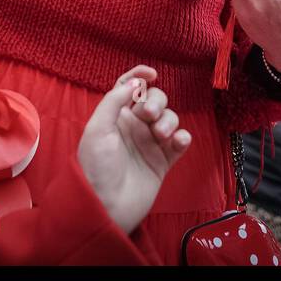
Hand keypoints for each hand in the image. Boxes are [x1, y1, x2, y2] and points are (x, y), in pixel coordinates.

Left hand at [77, 66, 192, 234]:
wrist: (106, 205)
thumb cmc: (97, 167)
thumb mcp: (97, 129)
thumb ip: (114, 101)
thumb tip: (135, 83)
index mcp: (116, 116)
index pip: (129, 88)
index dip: (141, 76)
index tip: (152, 74)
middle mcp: (134, 127)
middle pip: (154, 100)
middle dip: (156, 102)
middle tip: (149, 115)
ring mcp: (150, 143)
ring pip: (170, 118)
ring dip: (169, 121)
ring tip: (160, 136)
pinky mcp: (164, 161)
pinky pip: (180, 142)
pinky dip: (183, 137)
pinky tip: (177, 142)